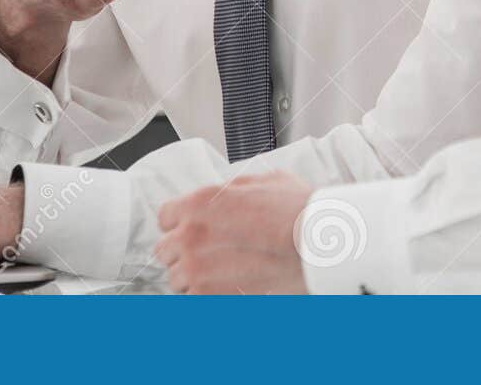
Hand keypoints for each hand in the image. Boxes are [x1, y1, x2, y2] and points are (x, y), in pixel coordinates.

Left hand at [155, 172, 314, 293]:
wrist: (316, 244)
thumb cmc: (296, 211)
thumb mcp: (262, 181)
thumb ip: (232, 189)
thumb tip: (226, 194)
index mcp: (200, 202)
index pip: (165, 216)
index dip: (179, 223)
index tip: (190, 229)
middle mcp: (191, 234)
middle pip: (165, 250)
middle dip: (182, 252)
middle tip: (206, 254)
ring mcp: (197, 267)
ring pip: (176, 278)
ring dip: (192, 277)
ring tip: (218, 275)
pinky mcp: (209, 295)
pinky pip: (192, 299)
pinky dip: (205, 297)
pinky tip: (225, 288)